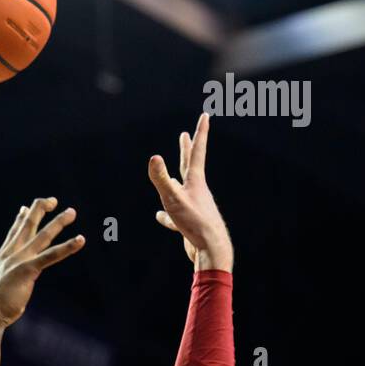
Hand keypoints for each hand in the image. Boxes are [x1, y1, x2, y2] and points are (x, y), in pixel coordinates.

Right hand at [0, 198, 84, 326]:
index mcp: (2, 257)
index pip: (13, 233)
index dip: (20, 219)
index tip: (25, 207)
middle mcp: (11, 253)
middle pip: (28, 225)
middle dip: (40, 209)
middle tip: (53, 200)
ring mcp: (20, 259)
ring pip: (43, 235)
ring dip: (59, 222)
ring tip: (72, 212)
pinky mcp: (29, 269)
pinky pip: (52, 255)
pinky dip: (68, 247)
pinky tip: (80, 240)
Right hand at [148, 114, 232, 271]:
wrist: (210, 249)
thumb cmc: (194, 223)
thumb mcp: (174, 199)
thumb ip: (162, 179)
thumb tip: (153, 158)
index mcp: (195, 181)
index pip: (196, 152)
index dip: (200, 133)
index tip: (205, 115)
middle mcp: (197, 191)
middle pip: (190, 166)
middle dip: (187, 150)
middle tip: (185, 136)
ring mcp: (194, 207)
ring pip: (183, 191)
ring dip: (176, 182)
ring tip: (172, 178)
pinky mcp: (190, 223)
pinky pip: (176, 216)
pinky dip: (167, 215)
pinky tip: (160, 217)